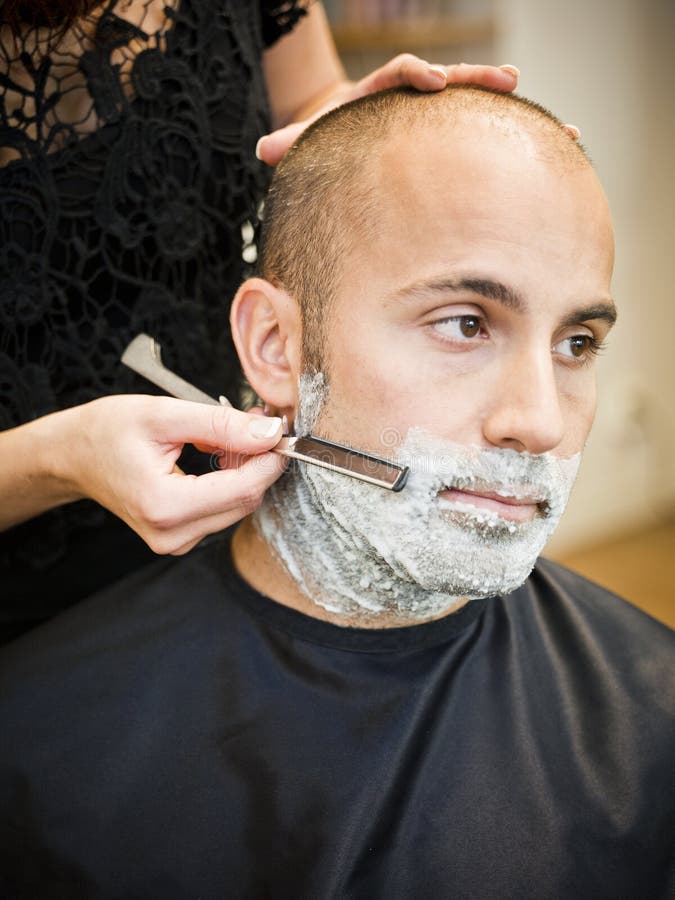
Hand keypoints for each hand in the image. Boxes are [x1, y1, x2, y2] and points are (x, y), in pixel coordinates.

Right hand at [9, 395, 286, 554]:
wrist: (73, 455)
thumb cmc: (108, 431)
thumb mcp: (165, 415)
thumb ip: (221, 425)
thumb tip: (270, 433)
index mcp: (165, 506)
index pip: (245, 489)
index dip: (270, 458)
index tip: (277, 428)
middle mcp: (172, 535)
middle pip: (246, 500)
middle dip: (257, 461)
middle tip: (250, 423)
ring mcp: (175, 542)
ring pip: (239, 507)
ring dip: (244, 471)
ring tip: (223, 438)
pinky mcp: (180, 539)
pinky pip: (223, 511)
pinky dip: (229, 482)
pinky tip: (215, 458)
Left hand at [257, 59, 519, 165]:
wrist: (346, 132)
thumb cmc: (330, 136)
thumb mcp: (311, 137)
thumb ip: (291, 142)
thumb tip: (263, 150)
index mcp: (380, 90)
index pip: (400, 71)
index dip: (417, 72)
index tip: (432, 81)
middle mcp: (412, 95)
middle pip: (449, 77)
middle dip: (477, 77)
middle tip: (508, 79)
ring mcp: (434, 113)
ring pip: (473, 100)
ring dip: (503, 100)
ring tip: (538, 107)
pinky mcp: (449, 132)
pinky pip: (485, 130)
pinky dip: (518, 133)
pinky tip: (556, 139)